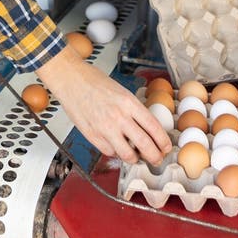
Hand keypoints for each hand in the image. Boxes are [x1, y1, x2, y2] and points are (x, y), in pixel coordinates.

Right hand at [35, 46, 171, 164]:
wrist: (70, 79)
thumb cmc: (93, 81)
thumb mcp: (121, 91)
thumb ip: (133, 110)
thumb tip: (147, 129)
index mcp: (129, 103)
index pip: (155, 128)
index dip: (164, 142)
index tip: (166, 147)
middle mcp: (119, 117)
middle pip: (146, 146)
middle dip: (155, 157)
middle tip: (157, 158)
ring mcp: (104, 128)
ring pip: (128, 155)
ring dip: (135, 159)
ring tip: (137, 156)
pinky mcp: (92, 135)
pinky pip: (110, 152)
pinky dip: (116, 153)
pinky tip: (117, 147)